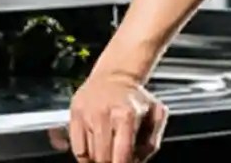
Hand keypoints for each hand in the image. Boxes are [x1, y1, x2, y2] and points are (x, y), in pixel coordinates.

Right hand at [49, 70, 168, 162]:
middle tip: (118, 157)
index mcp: (126, 115)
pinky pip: (77, 150)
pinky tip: (96, 147)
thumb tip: (136, 162)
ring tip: (109, 148)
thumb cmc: (136, 99)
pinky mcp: (74, 115)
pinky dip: (86, 155)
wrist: (114, 76)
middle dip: (112, 162)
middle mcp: (103, 114)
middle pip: (103, 158)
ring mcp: (86, 115)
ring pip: (89, 155)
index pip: (122, 155)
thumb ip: (150, 143)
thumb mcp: (155, 115)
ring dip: (99, 158)